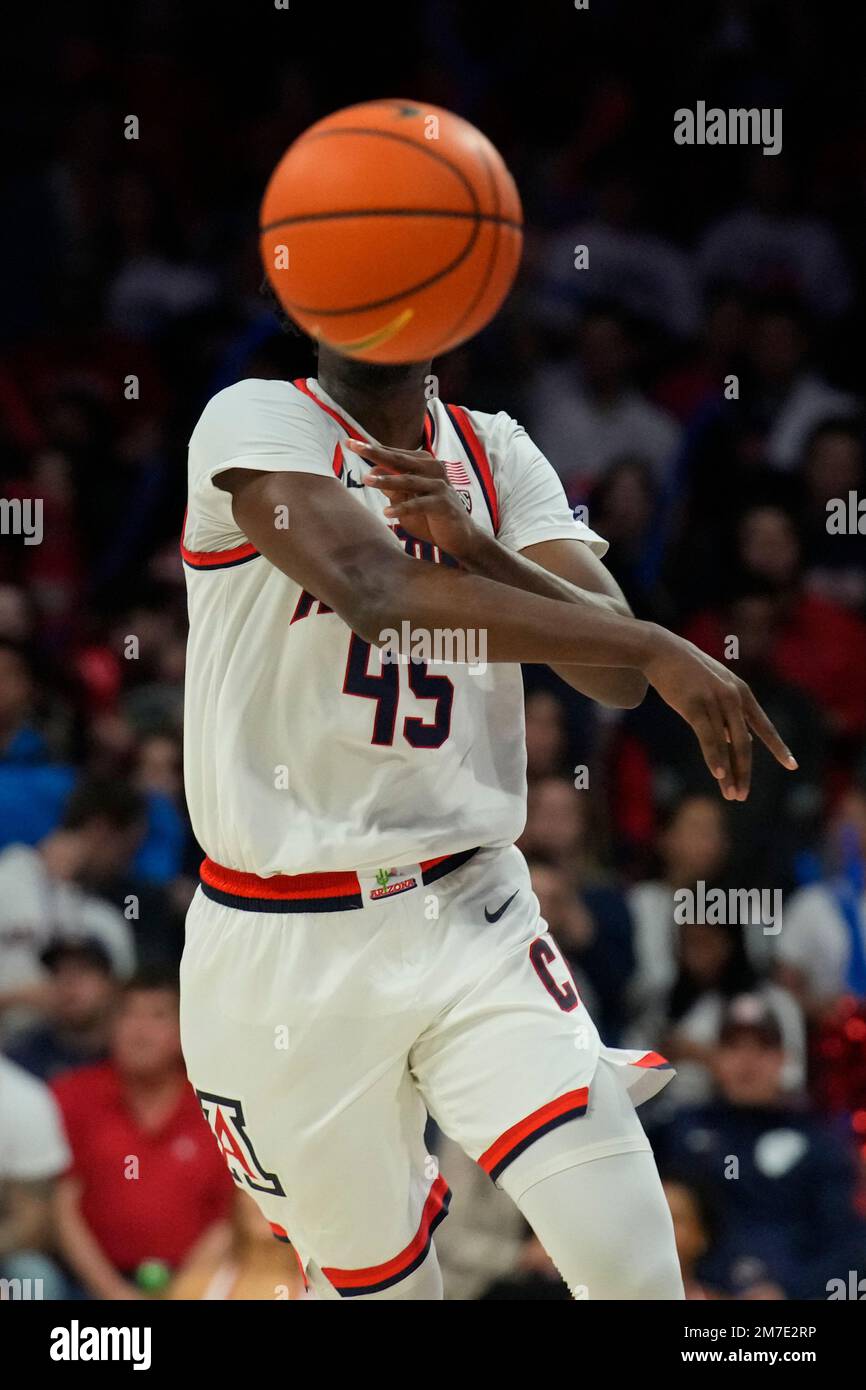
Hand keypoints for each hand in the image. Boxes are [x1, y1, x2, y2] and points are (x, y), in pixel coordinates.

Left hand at [345, 439, 481, 559]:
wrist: (461, 537)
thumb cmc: (431, 517)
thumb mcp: (407, 501)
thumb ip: (392, 487)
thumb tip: (371, 473)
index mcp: (423, 464)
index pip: (394, 454)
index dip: (372, 448)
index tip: (349, 442)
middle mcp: (433, 469)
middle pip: (400, 460)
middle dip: (376, 453)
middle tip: (354, 446)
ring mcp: (439, 486)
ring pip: (409, 480)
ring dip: (387, 480)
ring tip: (366, 480)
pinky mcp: (444, 504)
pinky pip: (420, 504)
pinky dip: (403, 508)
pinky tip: (387, 513)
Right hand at [641, 628, 796, 800]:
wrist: (661, 651)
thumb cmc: (686, 671)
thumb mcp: (715, 687)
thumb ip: (728, 713)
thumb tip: (736, 741)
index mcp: (742, 693)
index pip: (764, 726)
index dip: (778, 747)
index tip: (792, 766)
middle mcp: (733, 697)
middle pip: (745, 743)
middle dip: (745, 771)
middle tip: (742, 795)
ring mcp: (714, 700)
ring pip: (727, 745)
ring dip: (730, 773)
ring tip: (731, 794)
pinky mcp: (694, 705)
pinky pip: (708, 737)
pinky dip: (714, 757)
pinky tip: (719, 774)